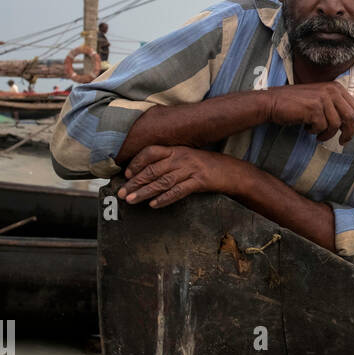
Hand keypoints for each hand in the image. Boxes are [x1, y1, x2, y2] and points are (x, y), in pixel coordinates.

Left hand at [119, 145, 239, 207]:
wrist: (231, 171)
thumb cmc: (206, 166)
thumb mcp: (186, 158)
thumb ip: (168, 162)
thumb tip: (145, 173)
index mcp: (176, 149)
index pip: (150, 152)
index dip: (136, 162)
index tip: (126, 174)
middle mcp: (181, 157)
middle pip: (153, 169)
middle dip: (135, 182)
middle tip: (123, 192)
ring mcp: (190, 169)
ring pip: (162, 181)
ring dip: (145, 192)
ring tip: (132, 200)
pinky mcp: (199, 181)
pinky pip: (178, 191)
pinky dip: (165, 198)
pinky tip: (154, 204)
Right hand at [266, 81, 353, 144]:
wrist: (273, 102)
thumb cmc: (296, 104)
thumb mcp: (320, 99)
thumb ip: (335, 107)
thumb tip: (351, 125)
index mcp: (336, 87)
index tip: (347, 133)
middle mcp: (331, 90)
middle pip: (351, 116)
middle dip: (348, 132)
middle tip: (341, 141)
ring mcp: (323, 98)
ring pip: (336, 125)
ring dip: (327, 134)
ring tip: (317, 134)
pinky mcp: (314, 108)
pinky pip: (322, 127)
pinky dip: (315, 132)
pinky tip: (307, 128)